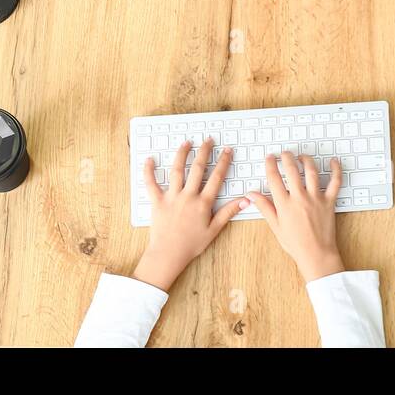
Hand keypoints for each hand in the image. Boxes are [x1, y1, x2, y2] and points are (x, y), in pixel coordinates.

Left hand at [133, 138, 248, 290]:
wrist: (168, 255)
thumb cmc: (191, 245)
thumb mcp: (214, 230)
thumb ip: (229, 212)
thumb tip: (246, 200)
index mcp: (203, 203)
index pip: (216, 178)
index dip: (223, 162)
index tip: (228, 150)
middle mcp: (188, 196)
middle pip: (198, 169)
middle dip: (205, 152)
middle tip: (209, 140)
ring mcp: (171, 197)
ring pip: (177, 171)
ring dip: (182, 155)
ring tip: (187, 143)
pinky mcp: (157, 202)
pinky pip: (151, 184)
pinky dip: (148, 171)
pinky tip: (149, 159)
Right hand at [247, 152, 344, 282]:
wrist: (316, 254)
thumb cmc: (295, 243)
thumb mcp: (275, 226)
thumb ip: (264, 207)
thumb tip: (251, 195)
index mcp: (284, 204)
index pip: (274, 178)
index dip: (271, 165)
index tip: (270, 158)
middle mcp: (300, 198)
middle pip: (292, 170)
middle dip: (286, 158)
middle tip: (284, 153)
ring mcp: (316, 198)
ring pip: (311, 172)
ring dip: (306, 160)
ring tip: (302, 156)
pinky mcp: (329, 201)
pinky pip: (335, 182)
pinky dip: (336, 170)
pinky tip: (333, 162)